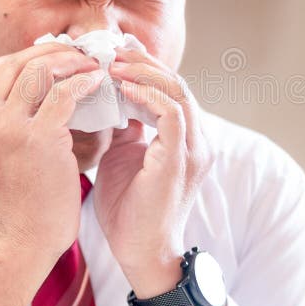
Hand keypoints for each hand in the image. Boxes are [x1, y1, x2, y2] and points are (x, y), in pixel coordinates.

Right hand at [0, 43, 106, 305]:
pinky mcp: (38, 138)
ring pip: (40, 70)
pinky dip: (84, 82)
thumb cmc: (22, 202)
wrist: (22, 241)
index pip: (1, 68)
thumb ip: (13, 123)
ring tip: (93, 66)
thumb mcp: (3, 155)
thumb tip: (42, 94)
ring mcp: (10, 127)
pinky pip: (64, 94)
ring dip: (71, 62)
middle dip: (53, 50)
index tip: (60, 54)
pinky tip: (97, 83)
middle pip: (18, 61)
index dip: (32, 54)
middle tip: (81, 53)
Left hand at [95, 47, 213, 297]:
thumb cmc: (128, 210)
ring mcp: (194, 150)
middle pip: (177, 84)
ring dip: (145, 74)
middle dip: (144, 64)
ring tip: (114, 65)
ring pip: (178, 92)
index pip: (171, 91)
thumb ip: (124, 127)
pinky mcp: (181, 159)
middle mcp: (197, 141)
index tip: (114, 56)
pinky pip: (172, 114)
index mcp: (185, 140)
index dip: (146, 70)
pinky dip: (148, 95)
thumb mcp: (122, 156)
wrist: (139, 253)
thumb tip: (108, 98)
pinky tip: (123, 88)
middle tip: (113, 52)